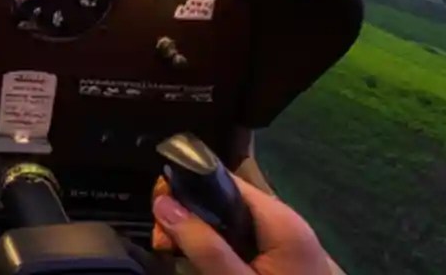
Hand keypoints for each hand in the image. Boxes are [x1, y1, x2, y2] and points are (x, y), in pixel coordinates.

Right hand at [152, 174, 332, 274]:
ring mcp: (285, 244)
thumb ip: (202, 246)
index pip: (226, 180)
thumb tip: (164, 204)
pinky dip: (218, 248)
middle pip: (225, 200)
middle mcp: (285, 223)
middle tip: (163, 244)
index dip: (188, 188)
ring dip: (199, 235)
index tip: (159, 212)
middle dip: (189, 215)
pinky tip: (201, 264)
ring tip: (174, 255)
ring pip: (230, 223)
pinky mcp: (282, 261)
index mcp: (280, 221)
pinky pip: (242, 242)